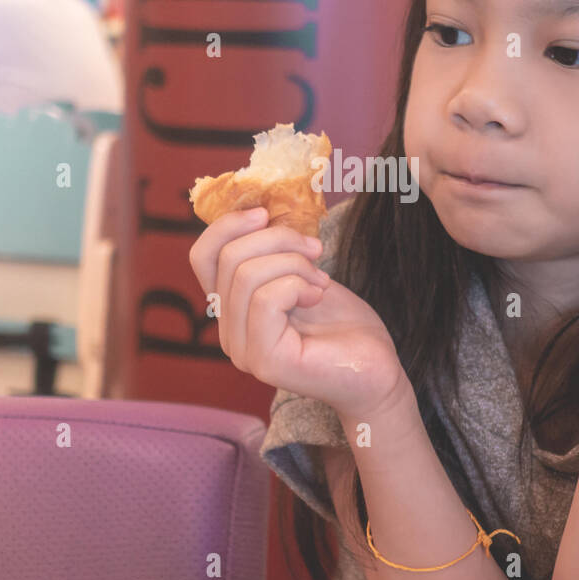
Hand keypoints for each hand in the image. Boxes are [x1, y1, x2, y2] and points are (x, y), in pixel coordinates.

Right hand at [188, 206, 406, 420]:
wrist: (376, 370)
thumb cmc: (343, 324)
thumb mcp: (303, 273)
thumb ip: (273, 251)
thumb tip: (259, 209)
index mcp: (231, 310)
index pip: (202, 257)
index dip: (228, 225)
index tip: (267, 212)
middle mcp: (228, 333)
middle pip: (229, 258)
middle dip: (279, 240)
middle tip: (316, 250)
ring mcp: (242, 351)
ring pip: (246, 274)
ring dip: (294, 263)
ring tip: (321, 280)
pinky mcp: (264, 361)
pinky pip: (266, 298)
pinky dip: (298, 285)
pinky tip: (318, 296)